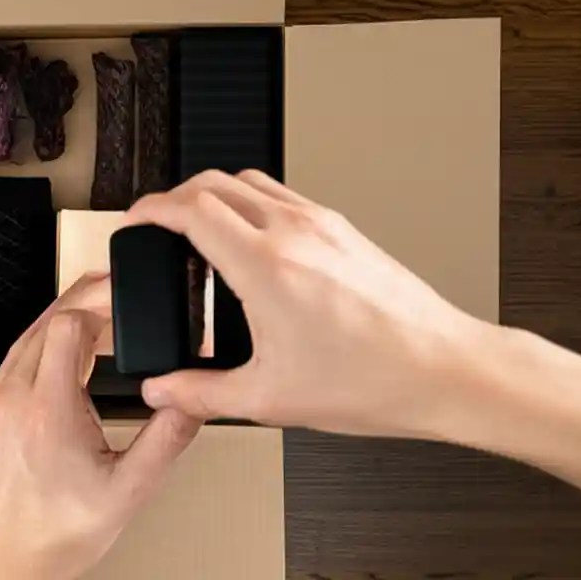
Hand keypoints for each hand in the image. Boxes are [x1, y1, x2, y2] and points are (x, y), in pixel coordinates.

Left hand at [0, 274, 201, 579]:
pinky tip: (64, 361)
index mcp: (47, 410)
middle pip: (46, 319)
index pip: (68, 322)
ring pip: (25, 337)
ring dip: (63, 321)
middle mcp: (11, 398)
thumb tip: (192, 403)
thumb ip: (165, 441)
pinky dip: (41, 347)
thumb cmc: (47, 540)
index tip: (127, 309)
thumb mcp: (125, 494)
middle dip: (86, 301)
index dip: (102, 304)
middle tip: (118, 297)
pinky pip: (12, 361)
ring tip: (99, 323)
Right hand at [128, 170, 496, 439]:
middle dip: (176, 197)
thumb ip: (202, 393)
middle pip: (216, 182)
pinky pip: (285, 197)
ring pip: (252, 182)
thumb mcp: (272, 398)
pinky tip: (254, 245)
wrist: (445, 369)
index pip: (191, 209)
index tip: (134, 220)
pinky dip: (253, 205)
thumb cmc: (376, 379)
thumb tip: (165, 391)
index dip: (151, 208)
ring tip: (200, 229)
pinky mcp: (346, 231)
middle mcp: (295, 232)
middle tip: (158, 222)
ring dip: (216, 195)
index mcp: (267, 265)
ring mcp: (325, 225)